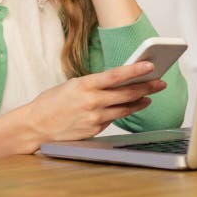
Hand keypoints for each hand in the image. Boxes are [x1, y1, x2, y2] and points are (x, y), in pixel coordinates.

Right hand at [22, 62, 166, 144]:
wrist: (36, 126)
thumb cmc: (51, 103)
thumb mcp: (72, 85)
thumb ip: (93, 84)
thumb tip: (116, 82)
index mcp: (85, 85)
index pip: (116, 75)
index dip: (136, 70)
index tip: (150, 66)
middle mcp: (92, 101)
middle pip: (126, 93)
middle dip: (146, 87)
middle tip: (159, 82)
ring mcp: (94, 118)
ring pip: (124, 109)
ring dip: (139, 102)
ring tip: (150, 97)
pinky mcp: (95, 131)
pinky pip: (113, 120)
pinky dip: (122, 113)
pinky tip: (129, 108)